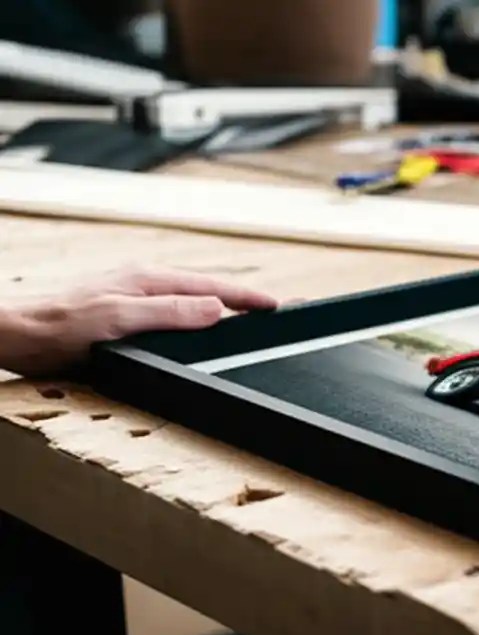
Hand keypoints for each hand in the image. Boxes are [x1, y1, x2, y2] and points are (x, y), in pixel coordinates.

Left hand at [0, 266, 277, 377]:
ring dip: (217, 304)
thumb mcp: (117, 320)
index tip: (274, 305)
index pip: (211, 286)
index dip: (245, 297)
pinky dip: (193, 315)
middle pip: (204, 288)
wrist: (14, 334)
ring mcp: (131, 294)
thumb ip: (168, 312)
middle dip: (238, 298)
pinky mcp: (121, 310)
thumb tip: (216, 307)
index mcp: (147, 279)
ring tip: (242, 316)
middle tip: (268, 310)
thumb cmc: (57, 328)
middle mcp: (142, 282)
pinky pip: (171, 309)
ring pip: (187, 297)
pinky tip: (195, 326)